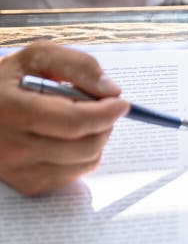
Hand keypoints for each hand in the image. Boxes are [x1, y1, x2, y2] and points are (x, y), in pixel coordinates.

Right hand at [0, 42, 128, 194]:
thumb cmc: (10, 81)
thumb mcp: (36, 58)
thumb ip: (77, 65)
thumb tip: (111, 90)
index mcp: (11, 109)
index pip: (74, 121)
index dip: (105, 113)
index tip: (121, 103)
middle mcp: (11, 146)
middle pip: (85, 146)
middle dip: (105, 125)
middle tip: (103, 109)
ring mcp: (17, 170)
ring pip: (85, 162)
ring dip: (96, 140)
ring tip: (82, 121)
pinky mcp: (26, 185)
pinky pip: (74, 175)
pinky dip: (82, 156)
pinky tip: (68, 139)